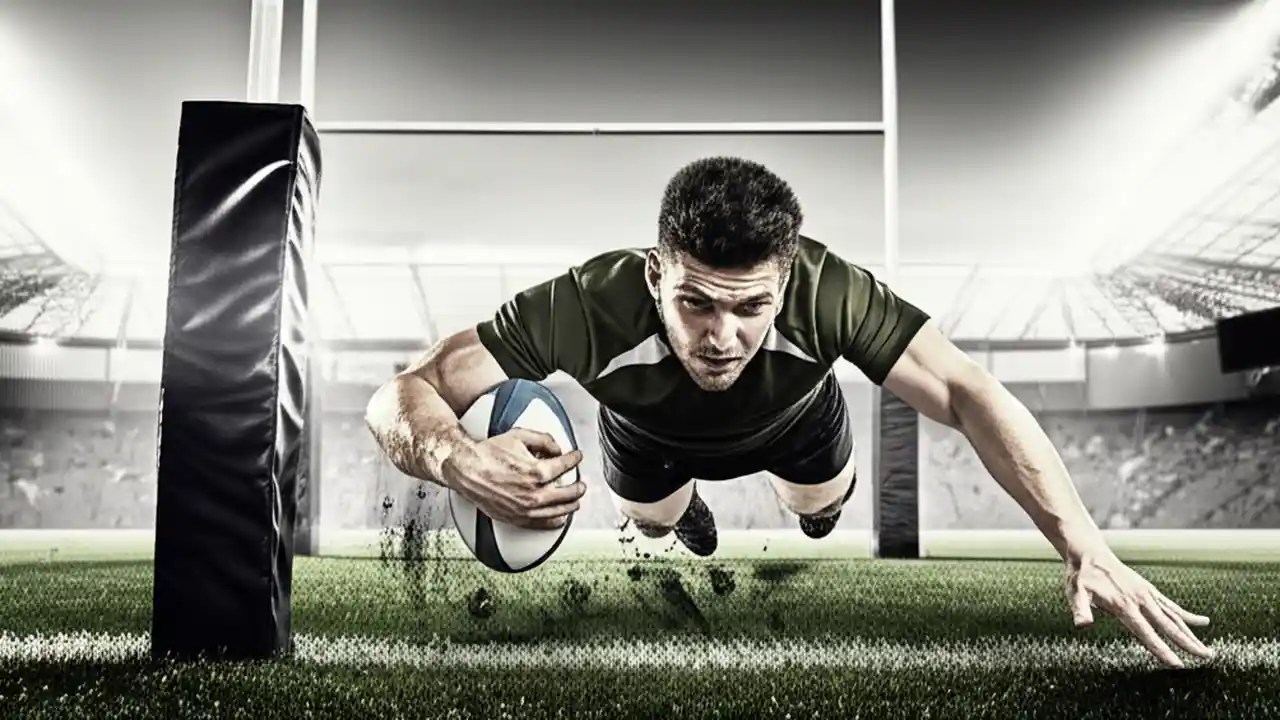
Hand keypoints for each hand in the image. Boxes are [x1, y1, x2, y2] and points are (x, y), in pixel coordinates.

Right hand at [442, 427, 585, 529]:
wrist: (466, 469)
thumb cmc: (488, 454)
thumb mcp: (519, 436)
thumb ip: (543, 439)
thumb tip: (557, 448)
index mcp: (536, 472)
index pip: (566, 466)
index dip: (574, 459)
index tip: (576, 457)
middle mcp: (533, 494)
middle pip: (568, 493)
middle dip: (578, 487)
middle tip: (581, 484)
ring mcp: (525, 508)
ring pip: (558, 511)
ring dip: (571, 505)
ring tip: (575, 501)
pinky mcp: (516, 518)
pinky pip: (541, 524)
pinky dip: (554, 522)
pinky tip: (560, 518)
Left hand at [1065, 550, 1214, 668]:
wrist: (1088, 553)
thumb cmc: (1081, 575)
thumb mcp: (1075, 592)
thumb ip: (1080, 609)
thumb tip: (1083, 625)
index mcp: (1123, 605)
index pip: (1146, 632)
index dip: (1161, 649)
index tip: (1177, 664)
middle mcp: (1140, 600)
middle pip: (1168, 625)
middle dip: (1188, 643)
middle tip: (1208, 658)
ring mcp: (1146, 594)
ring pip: (1174, 617)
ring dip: (1191, 634)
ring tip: (1207, 650)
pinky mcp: (1148, 590)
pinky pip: (1171, 605)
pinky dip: (1187, 615)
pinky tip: (1203, 622)